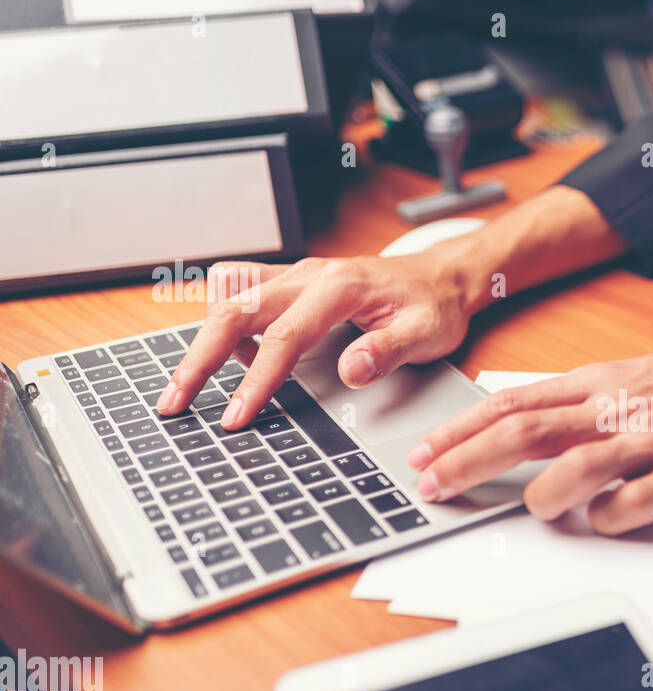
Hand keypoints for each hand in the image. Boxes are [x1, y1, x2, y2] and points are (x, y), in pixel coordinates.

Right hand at [155, 251, 479, 428]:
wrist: (440, 277)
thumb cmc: (432, 306)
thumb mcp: (426, 333)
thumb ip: (388, 351)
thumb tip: (351, 370)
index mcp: (339, 287)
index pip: (284, 336)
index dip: (256, 380)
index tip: (235, 415)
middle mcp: (308, 275)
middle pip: (234, 310)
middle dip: (199, 358)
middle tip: (174, 402)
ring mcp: (295, 276)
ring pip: (229, 298)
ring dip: (204, 339)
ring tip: (189, 386)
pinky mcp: (290, 283)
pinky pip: (241, 292)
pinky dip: (227, 322)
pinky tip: (239, 357)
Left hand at [405, 327, 652, 534]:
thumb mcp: (634, 376)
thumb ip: (582, 402)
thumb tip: (523, 423)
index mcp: (601, 383)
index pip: (513, 404)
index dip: (461, 430)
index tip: (423, 453)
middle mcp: (617, 409)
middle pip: (525, 433)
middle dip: (468, 462)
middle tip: (433, 487)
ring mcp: (652, 441)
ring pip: (575, 469)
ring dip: (542, 497)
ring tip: (533, 509)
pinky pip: (633, 506)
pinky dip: (608, 519)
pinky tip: (605, 519)